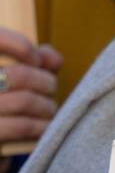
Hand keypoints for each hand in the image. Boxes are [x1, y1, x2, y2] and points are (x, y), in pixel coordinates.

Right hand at [0, 27, 61, 162]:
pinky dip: (41, 126)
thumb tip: (52, 58)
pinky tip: (44, 127)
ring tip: (49, 110)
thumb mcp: (13, 80)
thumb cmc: (2, 109)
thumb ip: (31, 62)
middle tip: (51, 91)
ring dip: (47, 106)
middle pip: (19, 74)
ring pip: (25, 100)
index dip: (20, 45)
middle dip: (46, 82)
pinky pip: (22, 126)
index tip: (36, 60)